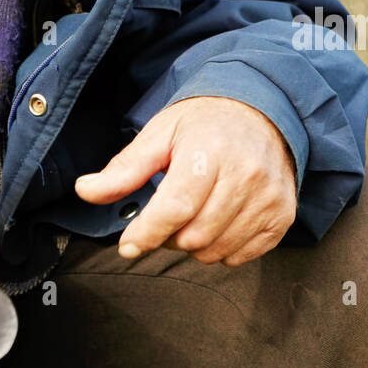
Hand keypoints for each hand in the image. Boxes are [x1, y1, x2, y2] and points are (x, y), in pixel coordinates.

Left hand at [74, 97, 296, 266]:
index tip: (128, 246)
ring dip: (195, 243)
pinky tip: (218, 220)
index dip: (148, 232)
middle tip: (168, 212)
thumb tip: (85, 190)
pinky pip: (242, 255)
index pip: (176, 207)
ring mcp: (268, 197)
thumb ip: (125, 168)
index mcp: (208, 150)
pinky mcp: (282, 215)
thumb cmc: (205, 124)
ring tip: (194, 212)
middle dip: (169, 235)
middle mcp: (245, 174)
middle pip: (194, 235)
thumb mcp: (160, 134)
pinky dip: (222, 248)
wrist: (263, 112)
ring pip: (216, 250)